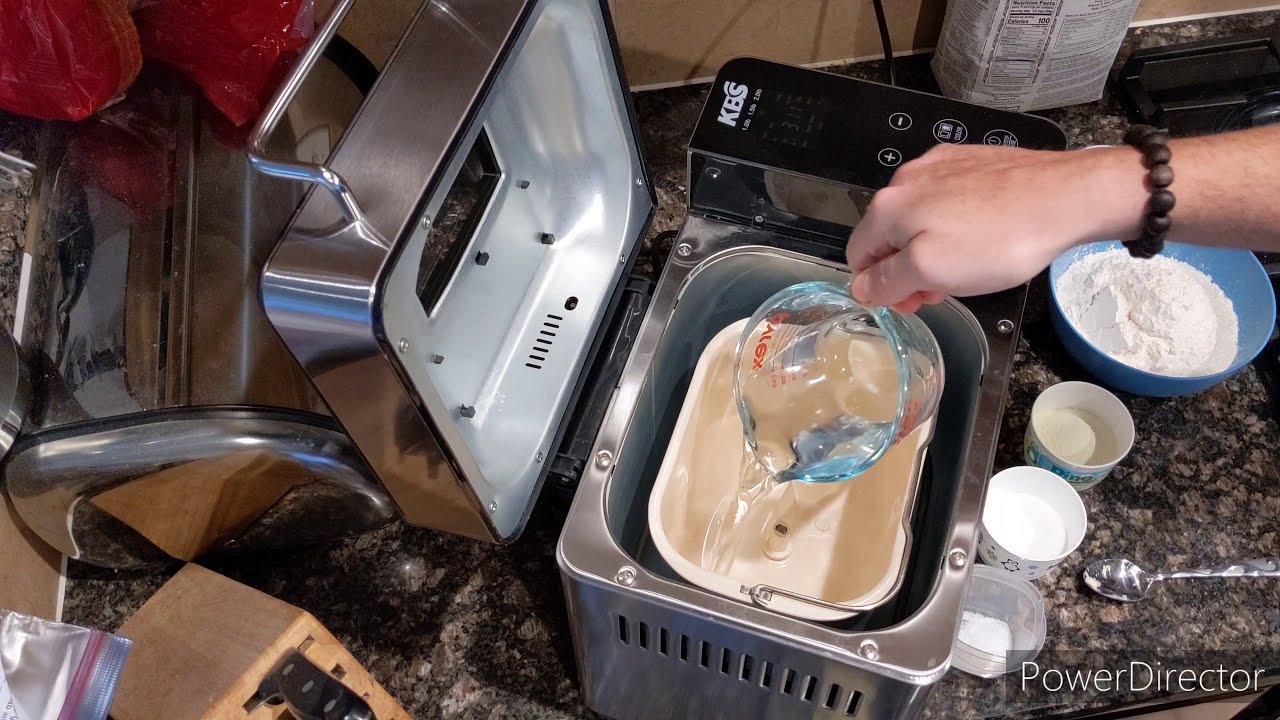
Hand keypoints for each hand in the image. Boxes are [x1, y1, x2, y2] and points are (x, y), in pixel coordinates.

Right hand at [846, 143, 1145, 312]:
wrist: (1067, 197)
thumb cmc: (1002, 237)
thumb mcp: (931, 273)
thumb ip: (886, 282)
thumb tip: (863, 287)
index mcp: (888, 206)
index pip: (857, 256)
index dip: (880, 286)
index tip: (912, 300)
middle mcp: (908, 179)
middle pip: (888, 237)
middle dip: (909, 269)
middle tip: (942, 291)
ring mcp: (942, 167)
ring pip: (919, 220)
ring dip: (934, 250)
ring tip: (968, 269)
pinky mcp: (971, 163)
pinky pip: (949, 201)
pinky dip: (958, 226)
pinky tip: (984, 239)